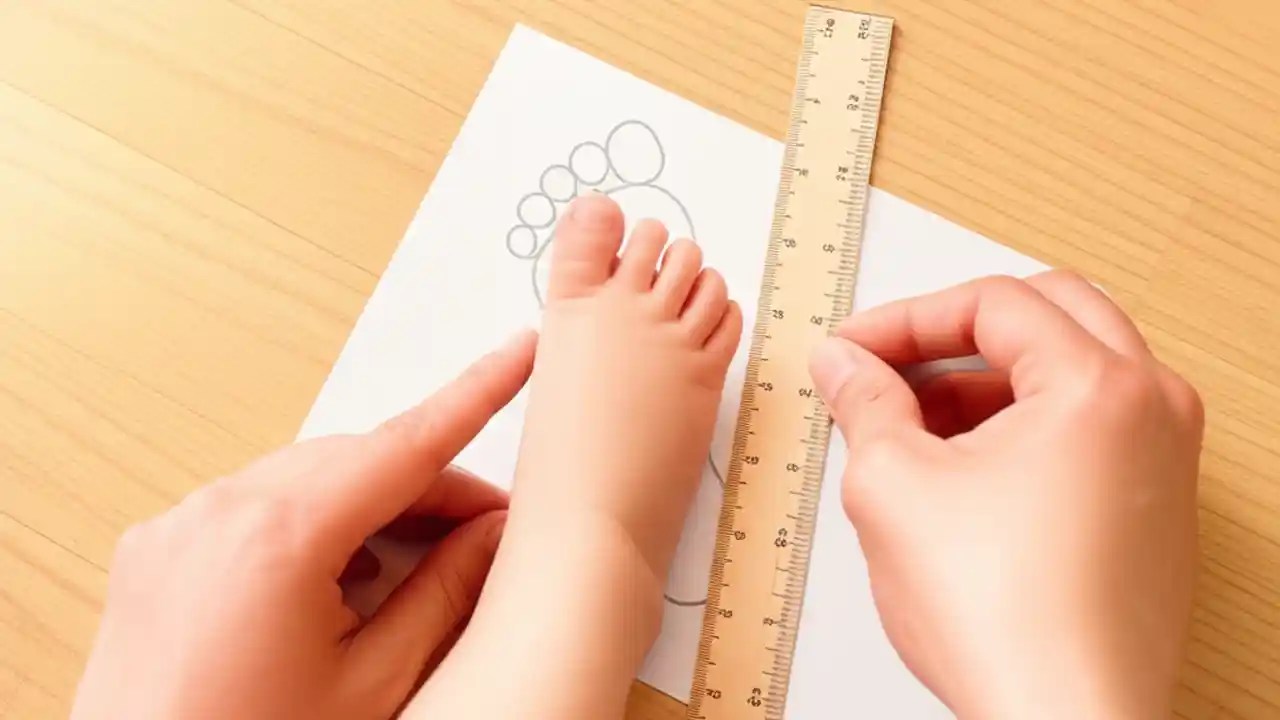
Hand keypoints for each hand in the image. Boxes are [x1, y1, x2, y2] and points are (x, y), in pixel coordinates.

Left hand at [71, 330, 536, 719]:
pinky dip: (313, 522)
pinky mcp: (159, 551)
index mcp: (278, 538)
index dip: (475, 394)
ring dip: (373, 503)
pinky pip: (255, 504)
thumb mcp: (374, 684)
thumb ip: (445, 595)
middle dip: (431, 484)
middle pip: (358, 462)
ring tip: (420, 560)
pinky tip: (345, 573)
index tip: (517, 353)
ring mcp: (180, 528)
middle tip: (490, 526)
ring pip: (308, 478)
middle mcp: (219, 513)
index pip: (406, 445)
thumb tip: (494, 534)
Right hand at [809, 272, 1202, 718]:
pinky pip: (1087, 426)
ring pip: (1067, 371)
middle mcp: (1150, 409)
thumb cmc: (1005, 620)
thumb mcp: (893, 484)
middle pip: (1046, 314)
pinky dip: (1021, 423)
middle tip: (889, 363)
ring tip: (910, 424)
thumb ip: (864, 402)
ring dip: (985, 380)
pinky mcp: (1152, 505)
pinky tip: (958, 467)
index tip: (854, 349)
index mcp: (1099, 385)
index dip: (905, 318)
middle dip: (954, 332)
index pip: (993, 303)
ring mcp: (1161, 458)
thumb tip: (844, 364)